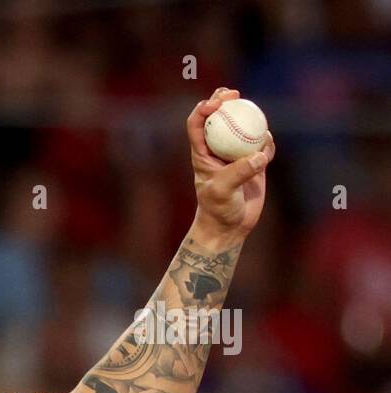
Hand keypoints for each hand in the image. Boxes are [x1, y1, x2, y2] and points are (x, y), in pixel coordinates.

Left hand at [187, 87, 275, 241]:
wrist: (230, 225)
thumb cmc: (218, 209)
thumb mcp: (222, 191)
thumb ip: (238, 172)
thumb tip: (258, 156)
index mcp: (202, 152)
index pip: (197, 123)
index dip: (204, 108)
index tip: (217, 103)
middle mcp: (218, 149)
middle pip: (220, 117)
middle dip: (225, 100)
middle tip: (235, 94)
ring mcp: (237, 154)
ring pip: (244, 127)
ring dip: (251, 121)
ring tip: (258, 126)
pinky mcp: (254, 162)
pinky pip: (263, 145)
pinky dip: (267, 144)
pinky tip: (267, 151)